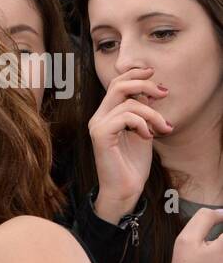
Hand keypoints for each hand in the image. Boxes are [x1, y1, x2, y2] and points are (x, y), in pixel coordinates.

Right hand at [87, 70, 169, 222]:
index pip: (117, 84)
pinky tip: (148, 136)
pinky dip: (142, 123)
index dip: (135, 73)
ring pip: (128, 102)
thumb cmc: (133, 164)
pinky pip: (125, 116)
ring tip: (163, 129)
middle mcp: (98, 117)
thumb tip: (151, 90)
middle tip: (164, 94)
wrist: (125, 189)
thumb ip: (142, 112)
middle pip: (118, 85)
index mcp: (106, 115)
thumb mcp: (143, 131)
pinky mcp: (101, 135)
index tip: (154, 73)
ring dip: (153, 113)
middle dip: (145, 84)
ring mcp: (97, 126)